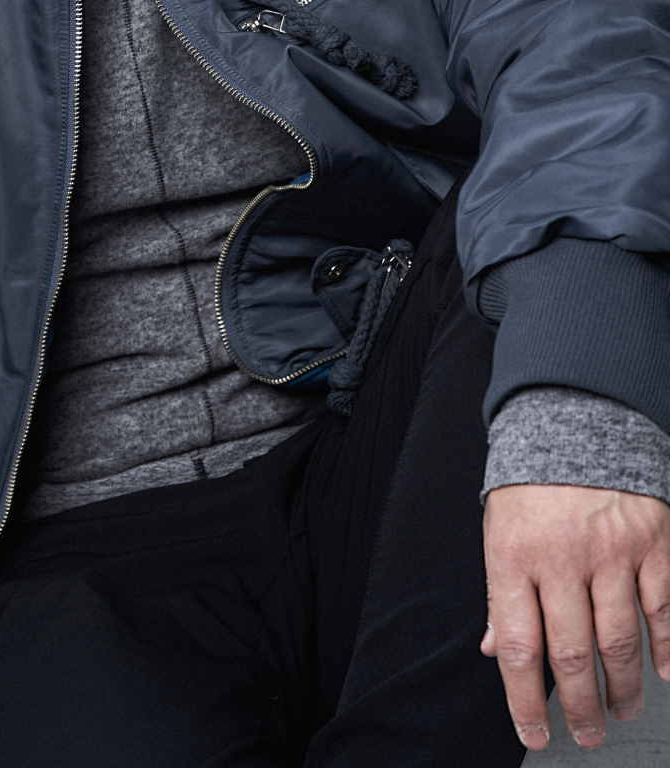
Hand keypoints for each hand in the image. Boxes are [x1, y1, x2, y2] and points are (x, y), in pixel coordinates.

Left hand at [482, 484, 669, 749]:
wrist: (574, 413)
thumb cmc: (532, 476)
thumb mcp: (499, 527)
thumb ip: (499, 592)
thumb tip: (494, 649)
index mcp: (513, 555)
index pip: (517, 646)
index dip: (524, 701)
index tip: (533, 731)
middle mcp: (561, 556)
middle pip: (570, 654)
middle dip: (578, 707)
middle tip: (585, 733)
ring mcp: (610, 550)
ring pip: (619, 641)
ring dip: (621, 688)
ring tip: (619, 709)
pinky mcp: (651, 541)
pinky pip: (662, 608)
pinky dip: (665, 647)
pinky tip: (662, 671)